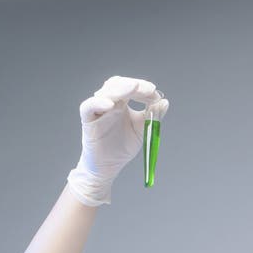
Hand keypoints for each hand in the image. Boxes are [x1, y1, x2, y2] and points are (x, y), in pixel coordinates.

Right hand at [67, 76, 168, 205]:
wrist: (108, 167)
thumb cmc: (122, 148)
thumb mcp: (142, 130)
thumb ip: (152, 116)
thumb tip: (164, 102)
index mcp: (122, 103)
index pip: (131, 87)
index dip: (143, 87)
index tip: (155, 93)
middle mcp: (110, 103)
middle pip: (118, 85)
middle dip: (134, 85)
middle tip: (147, 89)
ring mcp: (98, 110)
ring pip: (105, 92)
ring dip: (120, 89)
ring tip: (133, 89)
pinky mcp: (88, 119)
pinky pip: (89, 106)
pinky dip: (98, 102)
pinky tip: (111, 104)